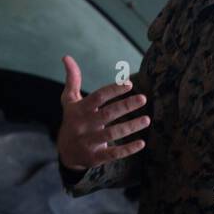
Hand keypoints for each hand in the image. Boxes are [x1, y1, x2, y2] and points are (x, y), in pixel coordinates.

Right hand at [57, 55, 150, 171]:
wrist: (65, 153)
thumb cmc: (73, 120)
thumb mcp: (69, 101)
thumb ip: (72, 79)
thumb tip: (66, 56)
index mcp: (79, 109)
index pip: (98, 97)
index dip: (113, 90)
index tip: (129, 84)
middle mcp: (83, 125)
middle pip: (107, 114)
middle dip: (125, 105)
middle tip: (143, 98)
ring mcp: (88, 142)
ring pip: (112, 134)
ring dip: (130, 126)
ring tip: (147, 119)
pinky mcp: (94, 157)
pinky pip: (112, 154)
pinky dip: (127, 150)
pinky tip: (141, 143)